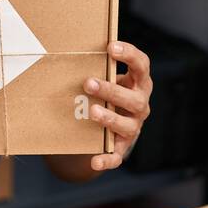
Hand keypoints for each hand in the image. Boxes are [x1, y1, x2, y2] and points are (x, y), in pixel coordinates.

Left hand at [82, 40, 152, 171]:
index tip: (110, 46)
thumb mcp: (108, 77)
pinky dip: (107, 160)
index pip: (141, 65)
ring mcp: (133, 125)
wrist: (111, 121)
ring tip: (92, 112)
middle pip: (134, 98)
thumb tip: (66, 48)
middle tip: (88, 83)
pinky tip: (95, 161)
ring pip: (128, 125)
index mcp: (138, 82)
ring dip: (110, 119)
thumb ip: (97, 66)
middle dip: (111, 90)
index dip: (129, 55)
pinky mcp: (123, 145)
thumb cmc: (107, 91)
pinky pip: (117, 155)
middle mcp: (140, 104)